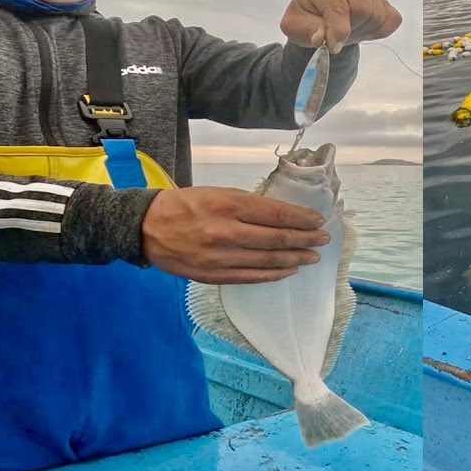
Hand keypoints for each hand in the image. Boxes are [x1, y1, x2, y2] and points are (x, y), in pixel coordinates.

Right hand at [142, 187, 330, 283]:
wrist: (146, 228)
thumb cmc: (186, 205)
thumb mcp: (218, 193)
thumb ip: (248, 205)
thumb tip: (283, 216)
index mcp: (228, 205)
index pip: (276, 214)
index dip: (301, 219)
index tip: (318, 220)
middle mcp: (226, 231)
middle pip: (276, 238)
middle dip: (305, 239)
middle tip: (323, 239)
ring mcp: (220, 256)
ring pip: (267, 261)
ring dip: (295, 259)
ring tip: (312, 256)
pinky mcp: (213, 275)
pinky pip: (251, 277)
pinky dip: (273, 275)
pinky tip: (288, 270)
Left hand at [281, 0, 402, 53]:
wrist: (322, 22)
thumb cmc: (307, 21)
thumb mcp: (294, 28)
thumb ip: (306, 31)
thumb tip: (321, 37)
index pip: (339, 7)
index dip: (338, 31)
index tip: (333, 47)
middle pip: (364, 8)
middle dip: (353, 28)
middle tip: (341, 36)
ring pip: (379, 14)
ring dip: (365, 30)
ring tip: (350, 32)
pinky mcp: (384, 4)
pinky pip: (393, 19)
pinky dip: (381, 30)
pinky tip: (364, 30)